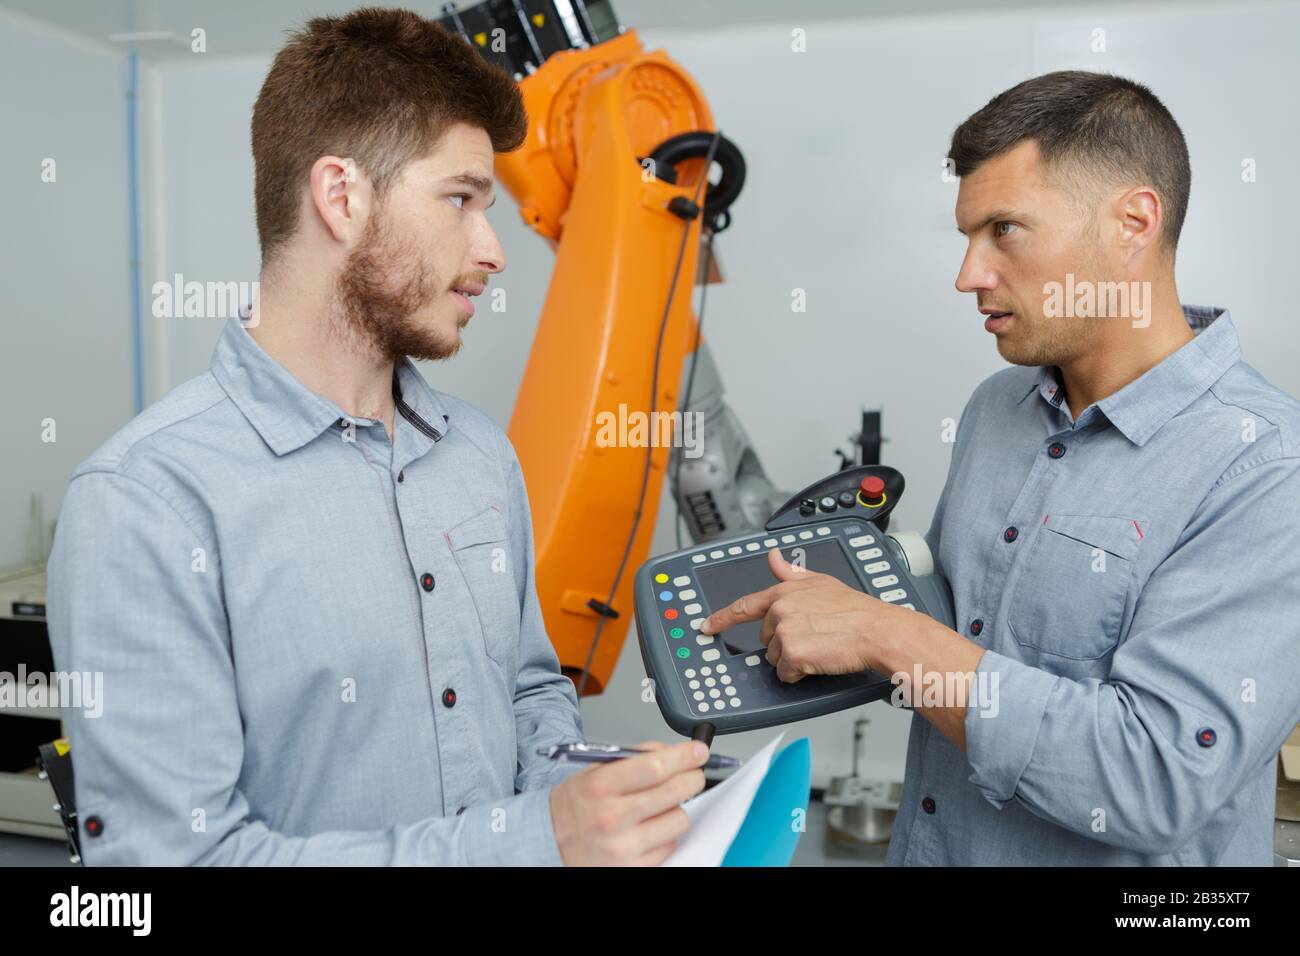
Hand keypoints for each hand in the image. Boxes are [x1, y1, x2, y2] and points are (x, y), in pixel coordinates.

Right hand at [549, 740, 707, 865]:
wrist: (550, 843)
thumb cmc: (575, 805)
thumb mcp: (593, 770)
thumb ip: (632, 757)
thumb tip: (672, 752)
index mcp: (599, 786)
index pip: (655, 767)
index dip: (684, 756)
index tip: (699, 751)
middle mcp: (611, 817)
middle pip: (674, 791)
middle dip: (693, 778)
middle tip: (694, 773)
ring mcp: (623, 846)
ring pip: (679, 819)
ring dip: (677, 808)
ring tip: (659, 806)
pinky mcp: (633, 868)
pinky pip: (671, 845)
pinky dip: (667, 834)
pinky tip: (649, 828)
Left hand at [700, 547, 915, 681]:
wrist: (875, 630)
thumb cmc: (856, 610)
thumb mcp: (821, 581)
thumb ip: (791, 573)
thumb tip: (774, 558)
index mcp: (784, 592)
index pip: (744, 605)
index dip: (721, 618)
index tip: (706, 626)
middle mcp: (780, 610)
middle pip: (765, 638)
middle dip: (785, 642)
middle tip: (813, 637)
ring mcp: (784, 632)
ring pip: (774, 658)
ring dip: (793, 658)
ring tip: (819, 647)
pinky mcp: (792, 654)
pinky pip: (786, 674)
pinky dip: (800, 673)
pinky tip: (818, 660)